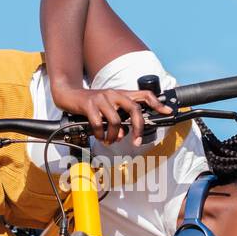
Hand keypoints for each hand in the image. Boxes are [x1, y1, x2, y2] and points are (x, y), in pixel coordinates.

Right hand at [53, 85, 172, 147]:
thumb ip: (120, 119)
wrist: (69, 95)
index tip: (168, 111)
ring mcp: (101, 98)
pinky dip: (100, 134)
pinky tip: (99, 137)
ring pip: (116, 120)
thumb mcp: (108, 108)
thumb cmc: (91, 104)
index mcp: (121, 94)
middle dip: (138, 128)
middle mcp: (114, 94)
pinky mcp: (89, 104)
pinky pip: (99, 123)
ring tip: (110, 141)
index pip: (144, 94)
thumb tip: (126, 134)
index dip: (157, 103)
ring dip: (115, 135)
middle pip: (134, 109)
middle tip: (136, 142)